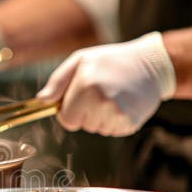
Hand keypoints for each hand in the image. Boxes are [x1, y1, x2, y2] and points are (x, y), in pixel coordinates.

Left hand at [36, 32, 175, 135]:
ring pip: (96, 129)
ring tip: (114, 95)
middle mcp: (100, 102)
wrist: (151, 66)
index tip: (81, 95)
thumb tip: (41, 101)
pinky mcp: (129, 123)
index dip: (71, 109)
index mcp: (85, 86)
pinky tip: (123, 103)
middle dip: (86, 112)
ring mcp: (116, 115)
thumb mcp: (80, 61)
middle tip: (102, 91)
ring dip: (101, 116)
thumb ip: (57, 82)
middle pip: (81, 125)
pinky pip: (111, 131)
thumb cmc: (111, 61)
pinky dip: (115, 120)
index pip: (66, 119)